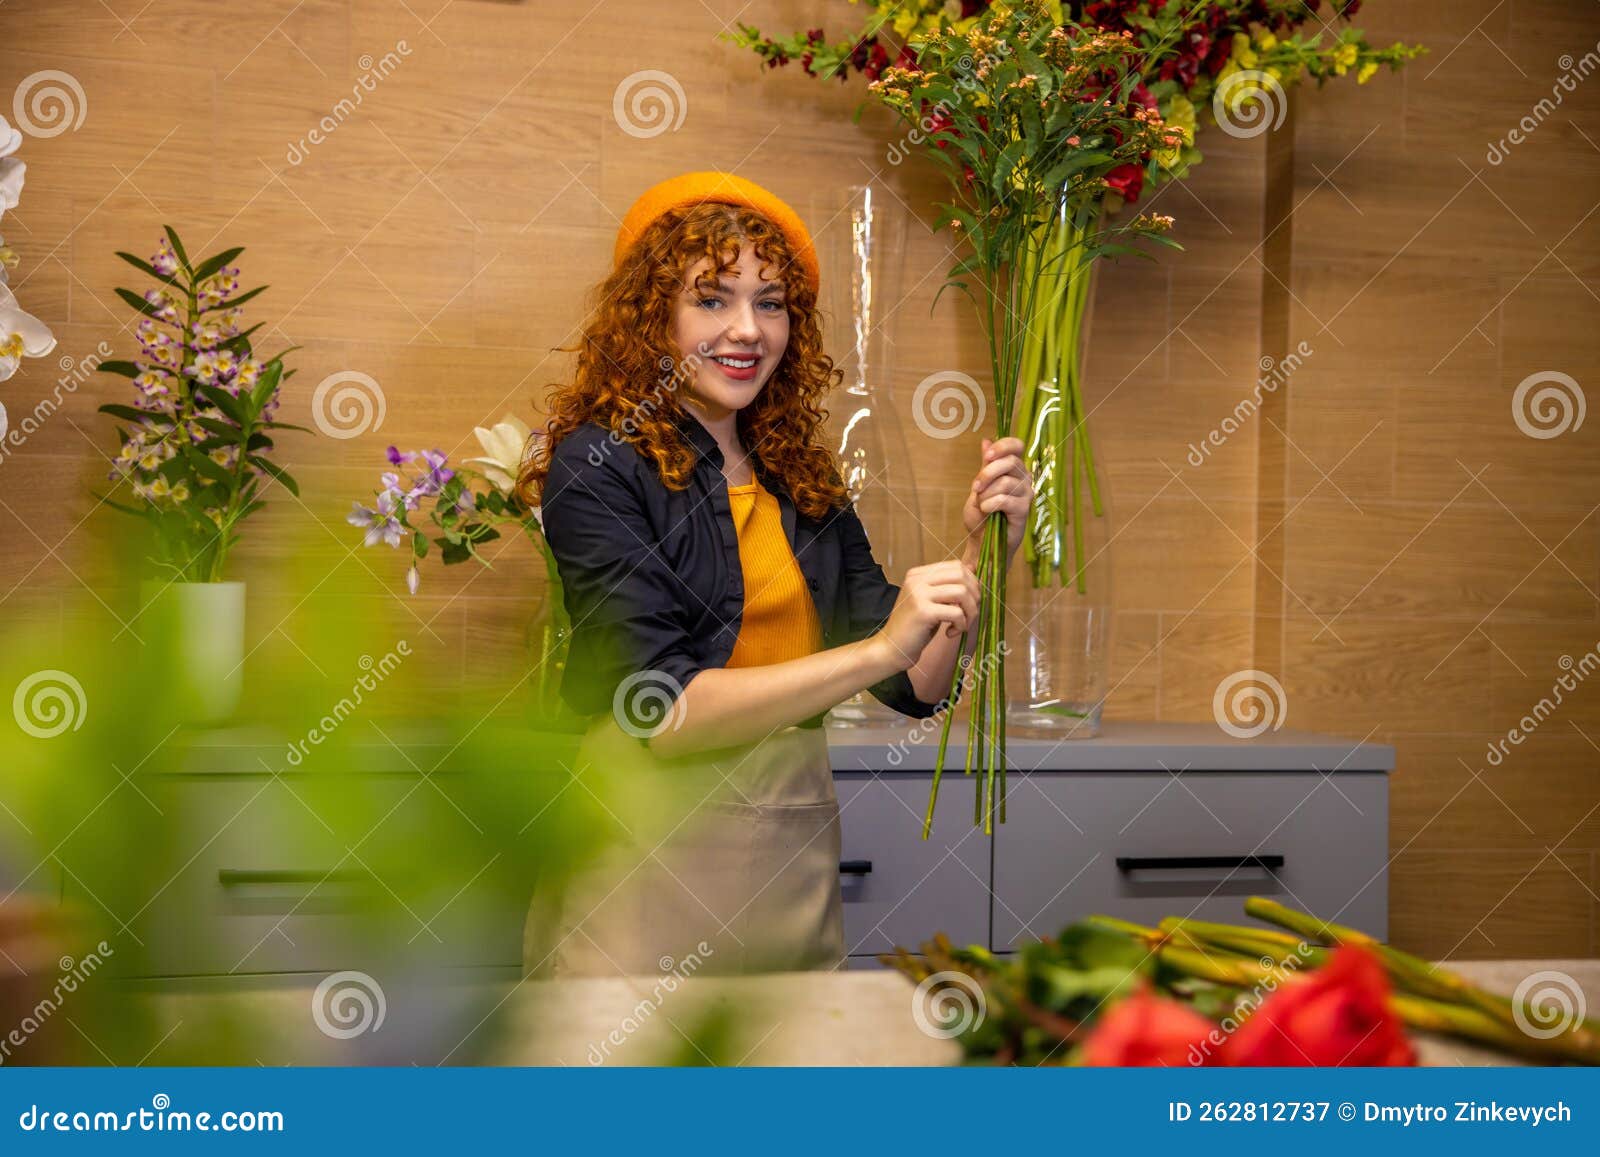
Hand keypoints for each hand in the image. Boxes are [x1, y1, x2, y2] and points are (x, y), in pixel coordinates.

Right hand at [873, 559, 979, 668]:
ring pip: (962, 592)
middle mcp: (916, 580)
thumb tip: (973, 567)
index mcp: (918, 574)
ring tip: (961, 625)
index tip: (970, 601)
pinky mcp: (923, 612)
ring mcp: (919, 594)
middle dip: (974, 596)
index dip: (971, 582)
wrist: (891, 649)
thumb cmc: (914, 628)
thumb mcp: (932, 601)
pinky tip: (950, 633)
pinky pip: (956, 612)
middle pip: (961, 575)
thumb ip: (948, 586)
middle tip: (969, 614)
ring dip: (970, 612)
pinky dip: (960, 625)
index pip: (956, 565)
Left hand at [962, 435, 1031, 562]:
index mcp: (1014, 469)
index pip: (1017, 446)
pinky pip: (1005, 499)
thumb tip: (986, 441)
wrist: (982, 540)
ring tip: (981, 504)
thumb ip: (985, 466)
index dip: (1003, 446)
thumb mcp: (979, 486)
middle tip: (975, 488)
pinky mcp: (1024, 510)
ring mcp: (1026, 494)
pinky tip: (987, 511)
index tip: (987, 456)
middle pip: (1010, 462)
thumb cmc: (982, 514)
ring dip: (986, 493)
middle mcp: (1024, 478)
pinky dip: (990, 504)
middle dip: (987, 473)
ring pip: (1006, 482)